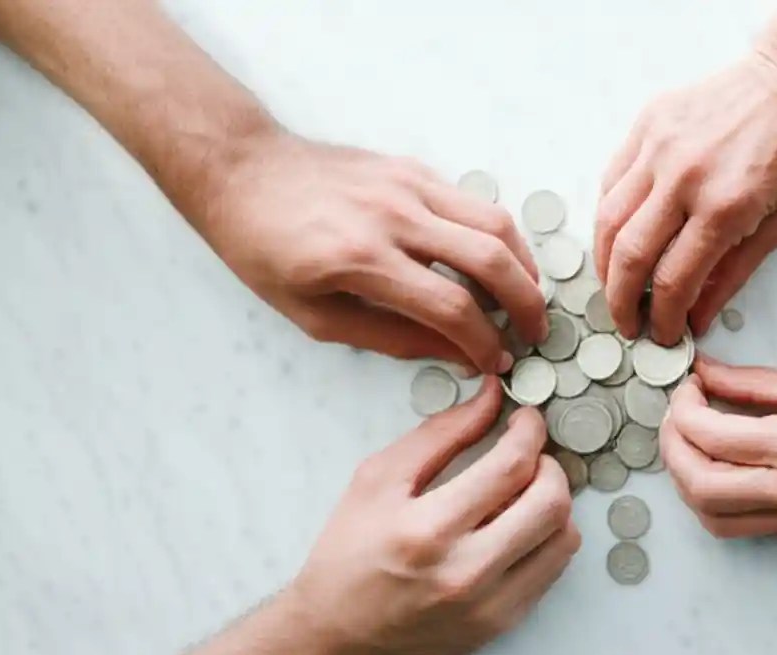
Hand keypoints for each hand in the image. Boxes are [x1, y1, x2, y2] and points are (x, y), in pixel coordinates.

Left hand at [193, 131, 546, 371]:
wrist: (242, 170)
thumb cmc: (265, 249)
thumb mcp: (314, 315)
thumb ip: (390, 338)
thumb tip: (455, 354)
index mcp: (361, 259)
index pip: (451, 307)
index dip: (484, 344)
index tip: (497, 364)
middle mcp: (392, 215)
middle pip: (490, 259)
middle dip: (525, 305)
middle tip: (534, 335)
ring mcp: (407, 184)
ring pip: (495, 223)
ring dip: (523, 266)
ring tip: (527, 299)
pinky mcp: (413, 168)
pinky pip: (473, 203)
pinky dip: (498, 237)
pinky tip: (498, 264)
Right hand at [282, 378, 579, 654]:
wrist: (334, 643)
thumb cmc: (347, 557)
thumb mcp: (376, 482)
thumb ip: (439, 434)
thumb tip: (491, 398)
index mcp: (427, 529)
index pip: (511, 466)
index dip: (529, 431)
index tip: (525, 418)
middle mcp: (465, 572)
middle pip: (551, 502)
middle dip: (549, 464)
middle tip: (527, 455)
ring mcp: (490, 605)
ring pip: (563, 537)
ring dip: (553, 502)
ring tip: (520, 494)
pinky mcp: (502, 624)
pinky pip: (553, 568)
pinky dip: (545, 538)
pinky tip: (515, 527)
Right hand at [594, 53, 776, 344]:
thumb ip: (731, 275)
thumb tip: (696, 318)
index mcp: (725, 207)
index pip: (673, 281)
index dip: (662, 319)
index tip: (663, 335)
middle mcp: (684, 177)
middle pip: (629, 256)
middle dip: (621, 301)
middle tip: (627, 323)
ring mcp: (659, 147)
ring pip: (607, 219)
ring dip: (604, 264)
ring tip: (615, 287)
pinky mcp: (647, 125)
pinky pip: (611, 180)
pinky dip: (607, 217)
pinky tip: (617, 239)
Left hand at [660, 357, 776, 546]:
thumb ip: (755, 383)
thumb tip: (704, 371)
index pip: (710, 435)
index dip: (683, 408)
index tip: (688, 388)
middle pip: (698, 485)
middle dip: (671, 449)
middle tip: (677, 419)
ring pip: (712, 518)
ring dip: (688, 482)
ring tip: (693, 447)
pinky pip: (741, 528)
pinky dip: (717, 501)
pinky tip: (724, 471)